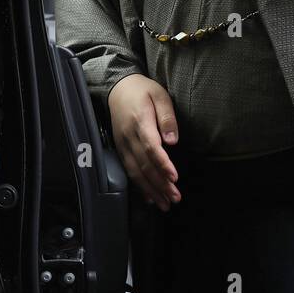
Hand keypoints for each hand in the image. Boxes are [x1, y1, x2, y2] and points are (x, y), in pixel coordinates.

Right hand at [107, 73, 180, 210]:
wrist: (118, 88)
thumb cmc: (143, 91)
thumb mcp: (159, 96)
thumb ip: (167, 117)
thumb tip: (172, 140)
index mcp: (140, 122)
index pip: (151, 147)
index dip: (162, 164)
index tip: (174, 177)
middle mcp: (129, 136)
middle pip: (144, 164)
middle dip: (160, 183)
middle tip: (175, 198)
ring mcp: (122, 144)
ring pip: (135, 171)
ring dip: (150, 189)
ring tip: (165, 204)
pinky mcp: (120, 149)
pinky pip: (129, 170)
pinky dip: (139, 186)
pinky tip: (150, 197)